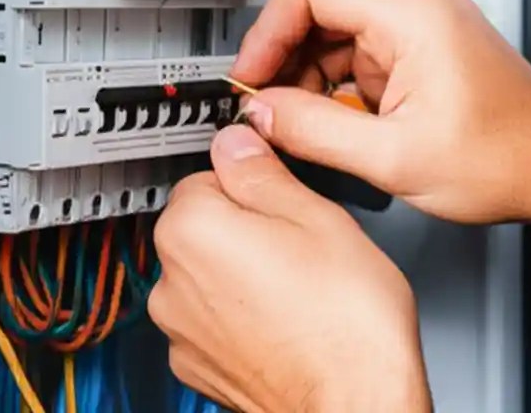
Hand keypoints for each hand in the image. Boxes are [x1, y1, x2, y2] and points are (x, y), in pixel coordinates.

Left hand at [149, 125, 431, 412]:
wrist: (357, 403)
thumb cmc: (347, 322)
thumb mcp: (317, 215)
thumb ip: (264, 172)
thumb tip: (237, 144)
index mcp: (192, 230)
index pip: (206, 174)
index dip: (254, 181)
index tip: (282, 193)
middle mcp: (172, 283)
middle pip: (203, 226)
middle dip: (245, 227)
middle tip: (301, 241)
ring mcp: (182, 332)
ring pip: (208, 276)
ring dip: (243, 273)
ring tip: (300, 284)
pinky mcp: (198, 368)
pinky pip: (213, 321)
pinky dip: (242, 316)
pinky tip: (288, 318)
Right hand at [231, 0, 530, 224]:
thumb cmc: (507, 158)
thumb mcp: (393, 157)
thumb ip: (314, 131)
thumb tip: (261, 112)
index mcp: (414, 13)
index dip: (268, 30)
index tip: (251, 73)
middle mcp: (418, 6)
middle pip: (318, 10)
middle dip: (286, 63)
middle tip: (268, 112)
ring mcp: (421, 25)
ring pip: (334, 36)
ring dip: (310, 81)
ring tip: (305, 130)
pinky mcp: (422, 49)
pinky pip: (358, 55)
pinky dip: (337, 90)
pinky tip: (337, 127)